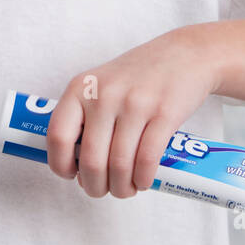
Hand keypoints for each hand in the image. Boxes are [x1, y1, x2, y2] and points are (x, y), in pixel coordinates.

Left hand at [46, 28, 221, 198]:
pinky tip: (143, 181)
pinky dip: (143, 179)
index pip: (57, 136)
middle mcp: (105, 94)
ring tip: (126, 189)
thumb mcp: (101, 83)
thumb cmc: (139, 75)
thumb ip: (85, 115)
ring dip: (122, 188)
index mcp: (81, 87)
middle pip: (91, 160)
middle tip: (103, 190)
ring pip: (119, 165)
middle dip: (96, 186)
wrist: (186, 54)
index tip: (72, 175)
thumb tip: (75, 164)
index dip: (61, 165)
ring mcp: (135, 103)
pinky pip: (147, 160)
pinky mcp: (165, 113)